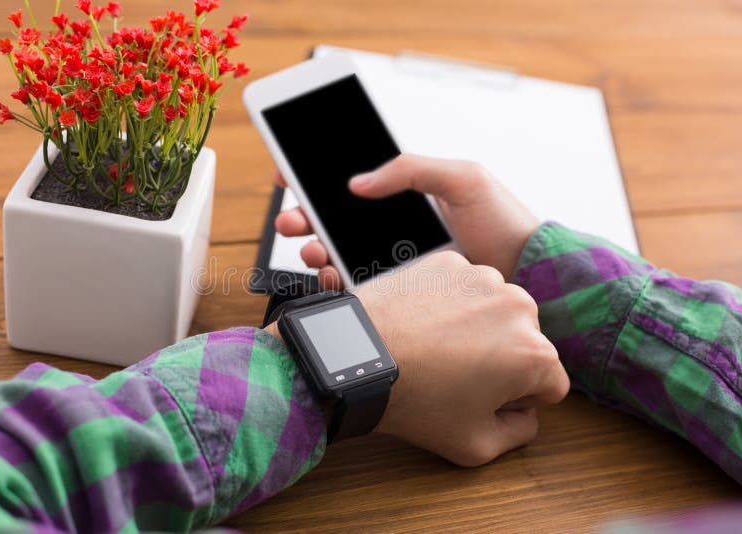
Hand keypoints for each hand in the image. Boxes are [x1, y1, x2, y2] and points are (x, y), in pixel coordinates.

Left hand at [266, 251, 568, 465]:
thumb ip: (519, 434)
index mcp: (535, 354)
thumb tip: (526, 414)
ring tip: (434, 348)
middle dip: (501, 360)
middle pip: (525, 342)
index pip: (550, 385)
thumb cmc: (413, 400)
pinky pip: (463, 289)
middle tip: (454, 375)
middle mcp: (518, 306)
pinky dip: (449, 304)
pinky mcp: (449, 263)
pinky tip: (421, 324)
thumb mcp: (475, 446)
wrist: (357, 356)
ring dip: (477, 328)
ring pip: (494, 311)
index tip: (481, 399)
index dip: (517, 400)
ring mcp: (482, 277)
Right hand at [274, 154, 539, 288]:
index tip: (288, 174)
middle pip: (336, 219)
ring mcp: (395, 259)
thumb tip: (358, 182)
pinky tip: (329, 276)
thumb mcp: (463, 179)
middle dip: (303, 217)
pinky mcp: (400, 291)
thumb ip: (412, 170)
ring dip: (313, 249)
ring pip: (339, 252)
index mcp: (407, 193)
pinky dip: (334, 281)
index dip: (316, 178)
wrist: (529, 274)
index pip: (352, 181)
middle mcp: (395, 226)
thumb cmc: (504, 222)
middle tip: (289, 220)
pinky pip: (357, 285)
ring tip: (309, 250)